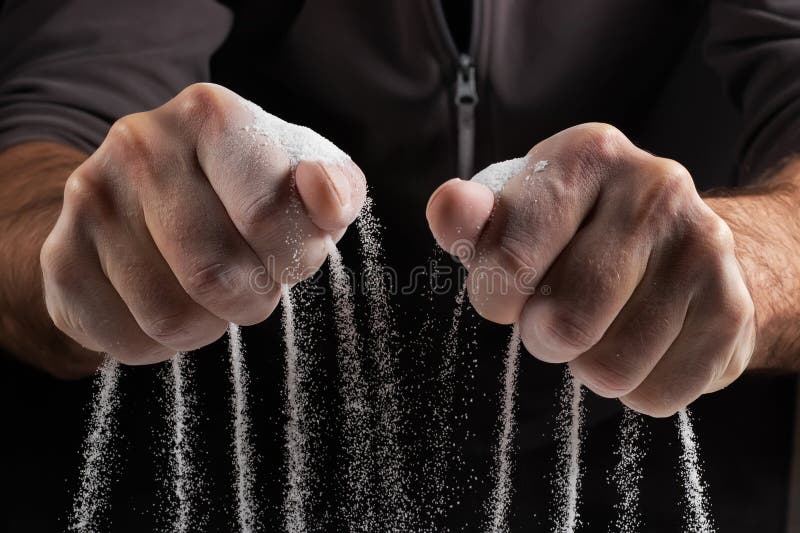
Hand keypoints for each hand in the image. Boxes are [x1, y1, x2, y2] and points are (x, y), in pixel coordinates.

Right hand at [41, 83, 365, 364]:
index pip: (271, 219)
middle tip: (252, 280)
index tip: (289, 250)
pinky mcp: (60, 256)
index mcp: (210, 114)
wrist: (152, 197)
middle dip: (253, 298)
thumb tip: (323, 195)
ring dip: (207, 325)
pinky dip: (161, 344)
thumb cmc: (248, 191)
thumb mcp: (304, 180)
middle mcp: (140, 144)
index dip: (294, 257)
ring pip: (169, 318)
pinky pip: (126, 340)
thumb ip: (337, 190)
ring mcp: (90, 199)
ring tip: (208, 291)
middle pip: (216, 276)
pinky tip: (165, 300)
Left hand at [427, 123, 754, 416]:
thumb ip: (475, 222)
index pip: (507, 262)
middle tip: (556, 314)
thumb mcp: (519, 216)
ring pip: (610, 369)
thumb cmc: (578, 236)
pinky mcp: (733, 307)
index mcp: (587, 154)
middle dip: (544, 336)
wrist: (680, 249)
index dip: (495, 297)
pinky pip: (657, 394)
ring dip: (590, 365)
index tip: (507, 290)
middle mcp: (654, 187)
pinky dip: (636, 388)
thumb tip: (449, 207)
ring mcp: (703, 245)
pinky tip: (644, 344)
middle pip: (562, 323)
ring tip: (603, 326)